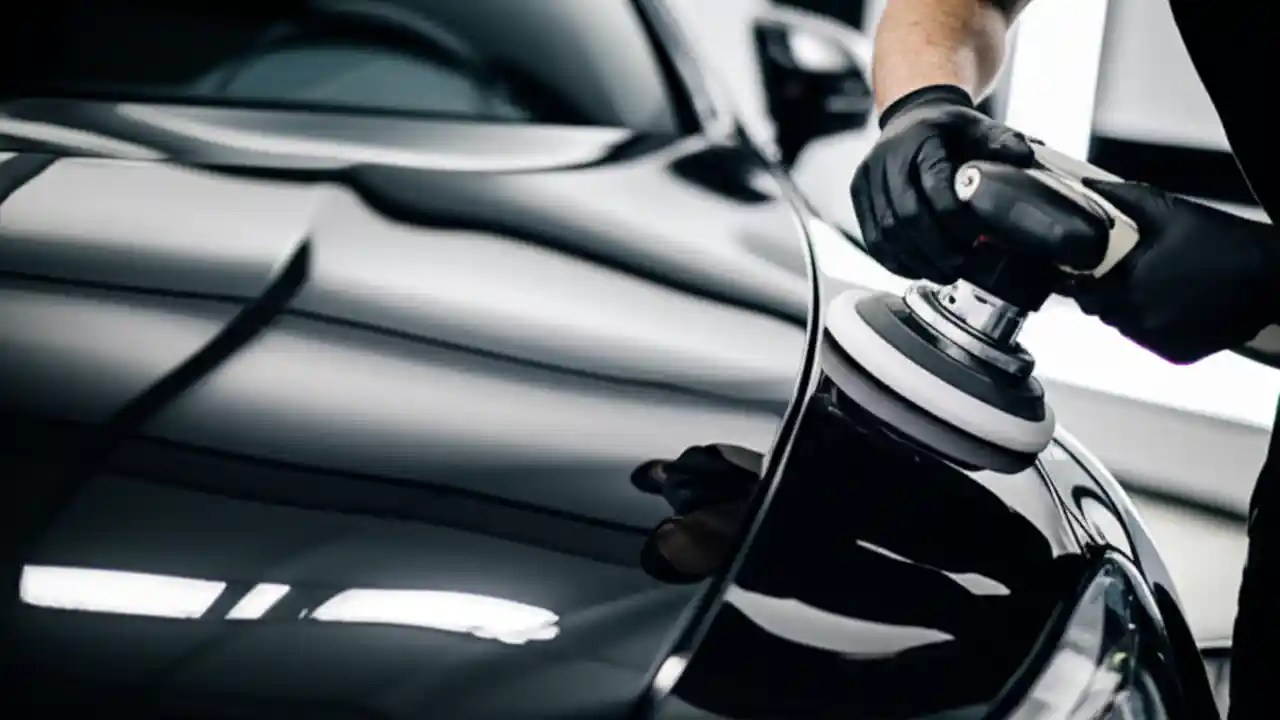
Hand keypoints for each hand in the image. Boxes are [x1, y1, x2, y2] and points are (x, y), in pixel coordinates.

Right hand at [849, 84, 1033, 281]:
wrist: (911, 116)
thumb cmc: (946, 127)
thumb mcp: (977, 124)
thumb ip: (1000, 140)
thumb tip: (1023, 157)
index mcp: (917, 140)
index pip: (933, 186)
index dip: (954, 220)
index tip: (975, 240)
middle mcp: (885, 159)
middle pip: (905, 216)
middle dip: (934, 249)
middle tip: (959, 267)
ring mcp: (867, 178)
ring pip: (886, 233)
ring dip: (915, 260)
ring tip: (942, 274)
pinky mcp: (857, 195)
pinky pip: (871, 238)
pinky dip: (894, 260)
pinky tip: (916, 269)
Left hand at [1071, 179, 1279, 363]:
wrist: (1270, 276)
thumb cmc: (1223, 242)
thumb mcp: (1170, 212)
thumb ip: (1122, 199)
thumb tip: (1089, 186)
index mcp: (1130, 286)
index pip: (1082, 292)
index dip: (1083, 279)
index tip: (1090, 268)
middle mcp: (1140, 320)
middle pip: (1102, 310)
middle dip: (1107, 291)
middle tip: (1129, 271)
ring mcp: (1159, 341)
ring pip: (1125, 327)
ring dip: (1129, 309)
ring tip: (1156, 286)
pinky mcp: (1178, 354)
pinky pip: (1150, 341)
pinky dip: (1153, 326)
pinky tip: (1172, 305)